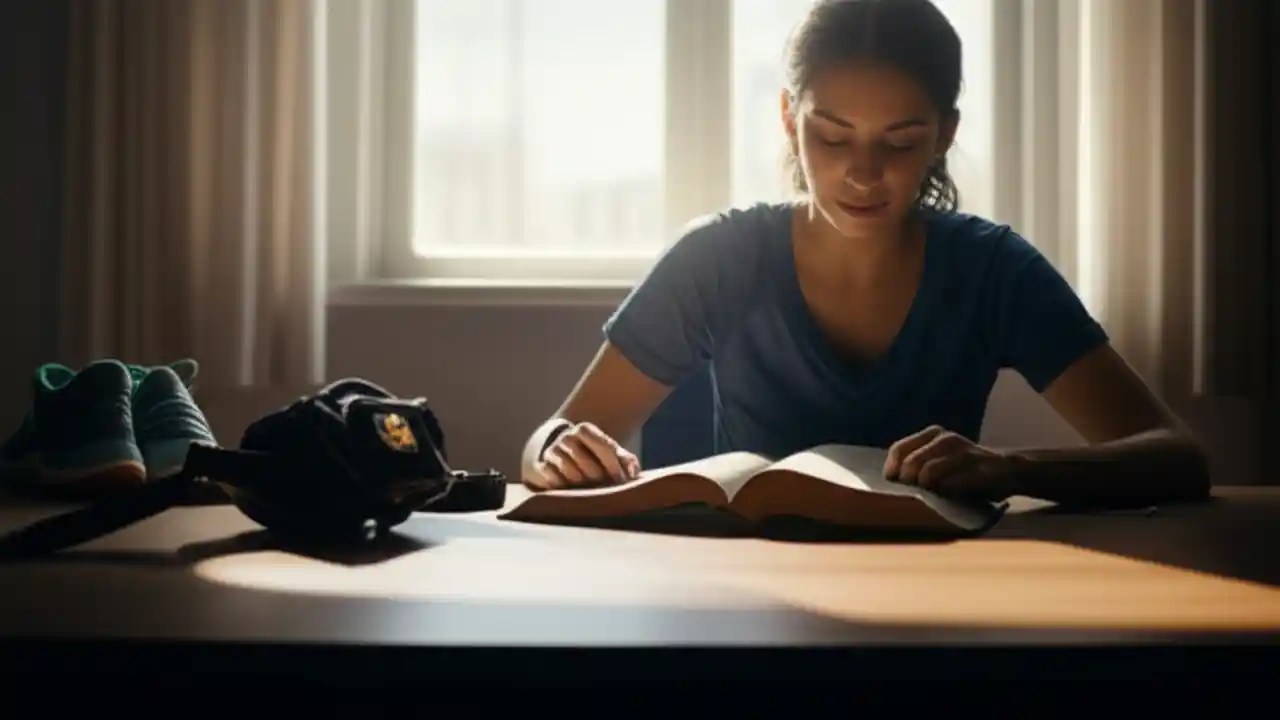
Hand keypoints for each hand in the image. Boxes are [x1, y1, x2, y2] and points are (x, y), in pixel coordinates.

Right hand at [532, 422, 641, 489]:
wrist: (567, 457)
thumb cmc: (597, 459)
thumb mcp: (613, 456)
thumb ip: (626, 461)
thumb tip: (633, 474)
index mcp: (585, 429)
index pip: (600, 443)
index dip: (611, 462)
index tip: (619, 478)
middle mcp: (567, 437)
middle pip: (583, 458)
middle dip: (596, 475)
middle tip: (604, 486)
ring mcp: (552, 451)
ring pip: (567, 469)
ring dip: (580, 482)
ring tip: (588, 489)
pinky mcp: (541, 465)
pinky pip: (550, 477)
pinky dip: (561, 485)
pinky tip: (570, 491)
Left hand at [883, 425, 1019, 501]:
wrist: (1007, 472)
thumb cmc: (963, 471)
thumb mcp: (936, 460)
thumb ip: (914, 465)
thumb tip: (890, 478)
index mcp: (932, 434)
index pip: (898, 451)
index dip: (894, 471)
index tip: (899, 484)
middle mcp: (946, 439)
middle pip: (911, 465)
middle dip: (912, 483)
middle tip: (924, 491)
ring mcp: (964, 452)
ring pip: (927, 474)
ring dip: (929, 489)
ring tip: (940, 491)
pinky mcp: (979, 469)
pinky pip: (950, 485)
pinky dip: (947, 493)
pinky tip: (955, 494)